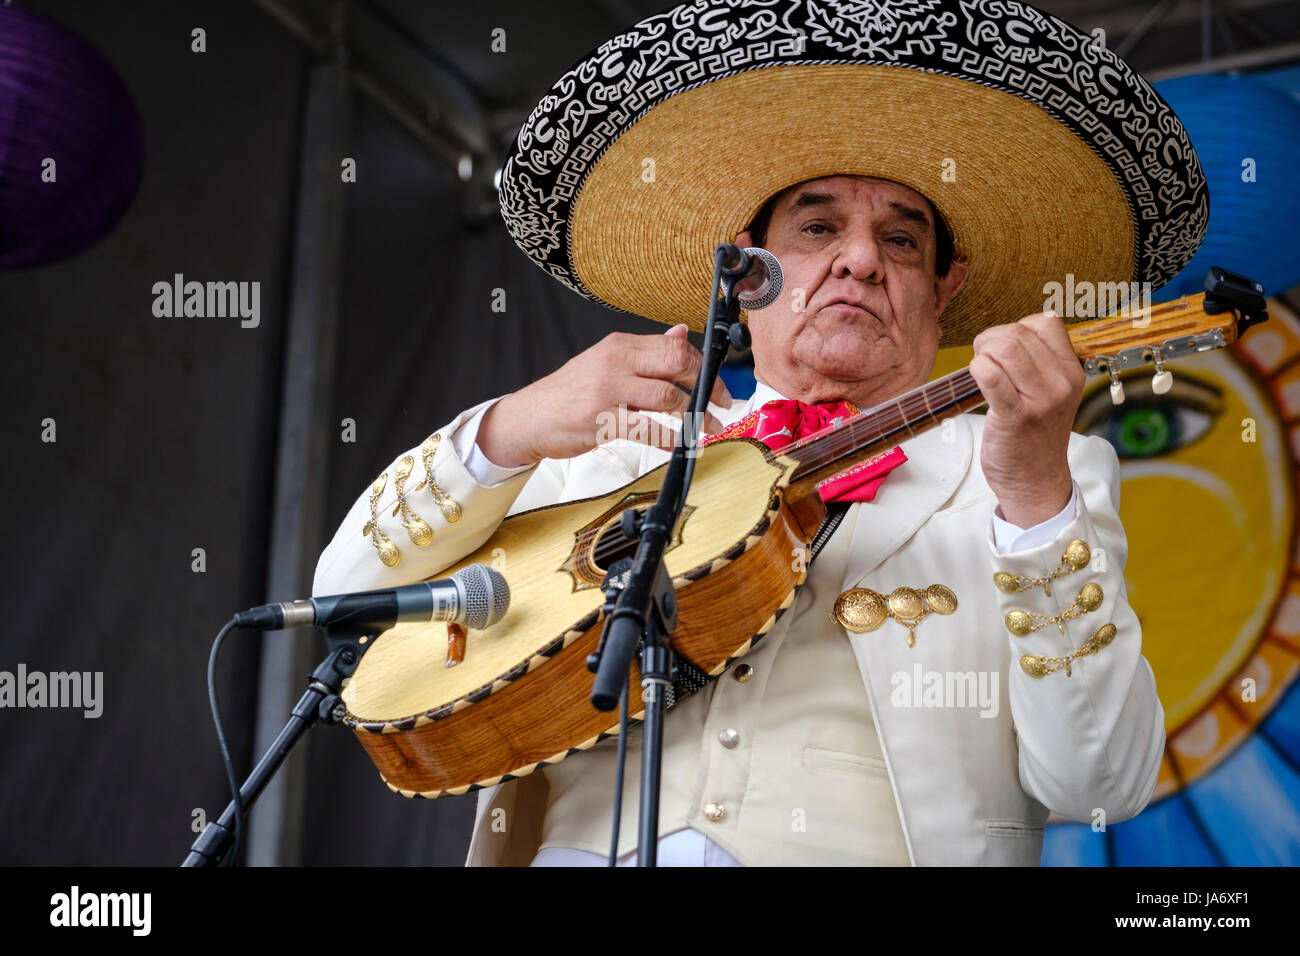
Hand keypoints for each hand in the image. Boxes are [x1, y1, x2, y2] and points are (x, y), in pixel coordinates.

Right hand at [476, 324, 732, 466]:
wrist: (527, 418)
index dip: (704, 366)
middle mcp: (616, 362)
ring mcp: (608, 391)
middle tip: (721, 404)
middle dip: (707, 386)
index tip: (718, 384)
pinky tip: (679, 445)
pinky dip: (670, 438)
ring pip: (668, 397)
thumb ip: (645, 352)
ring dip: (695, 416)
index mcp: (620, 345)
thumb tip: (681, 333)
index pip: (674, 346)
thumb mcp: (606, 363)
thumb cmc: (569, 394)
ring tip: (705, 428)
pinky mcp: (601, 420)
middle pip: (677, 364)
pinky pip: (648, 429)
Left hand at [969, 312, 1084, 528]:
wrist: (1036, 480)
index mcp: (1071, 371)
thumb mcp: (1051, 393)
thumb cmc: (1035, 434)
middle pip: (1019, 333)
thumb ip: (1037, 362)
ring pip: (1005, 349)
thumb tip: (1007, 335)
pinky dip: (977, 370)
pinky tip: (976, 377)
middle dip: (991, 338)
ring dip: (982, 353)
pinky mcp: (1016, 417)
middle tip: (983, 358)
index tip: (1002, 347)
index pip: (1046, 322)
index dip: (1015, 327)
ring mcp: (1041, 400)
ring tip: (979, 369)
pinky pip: (992, 377)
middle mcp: (1061, 383)